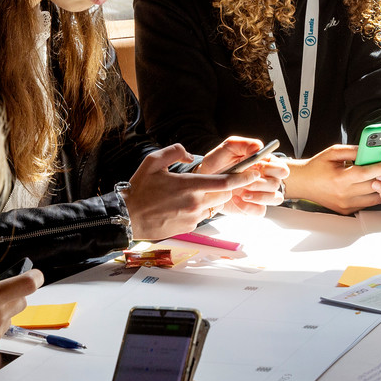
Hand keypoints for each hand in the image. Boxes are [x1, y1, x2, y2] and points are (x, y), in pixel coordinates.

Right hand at [124, 144, 259, 239]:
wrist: (127, 216)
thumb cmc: (139, 189)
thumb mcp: (153, 162)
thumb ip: (175, 152)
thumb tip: (190, 155)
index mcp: (189, 186)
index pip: (224, 182)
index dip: (242, 178)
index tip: (253, 173)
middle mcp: (195, 203)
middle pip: (224, 194)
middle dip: (226, 187)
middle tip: (215, 181)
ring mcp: (193, 217)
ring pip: (214, 206)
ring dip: (212, 198)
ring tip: (193, 193)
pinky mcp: (189, 228)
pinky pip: (203, 217)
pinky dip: (200, 210)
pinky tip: (182, 206)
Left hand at [195, 137, 287, 216]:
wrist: (204, 179)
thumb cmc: (218, 162)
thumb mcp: (229, 147)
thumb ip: (245, 144)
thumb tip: (259, 148)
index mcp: (264, 164)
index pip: (281, 168)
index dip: (274, 169)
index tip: (259, 167)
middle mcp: (265, 180)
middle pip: (277, 184)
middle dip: (262, 183)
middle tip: (247, 181)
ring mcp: (259, 194)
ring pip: (275, 198)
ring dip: (260, 196)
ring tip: (243, 192)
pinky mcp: (251, 207)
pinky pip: (260, 211)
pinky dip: (249, 207)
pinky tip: (237, 200)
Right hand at [284, 145, 380, 213]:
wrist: (303, 183)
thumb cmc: (317, 166)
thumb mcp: (333, 152)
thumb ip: (353, 150)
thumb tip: (372, 150)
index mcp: (339, 179)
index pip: (366, 174)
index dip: (380, 167)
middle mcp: (343, 194)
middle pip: (372, 186)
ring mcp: (345, 205)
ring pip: (373, 198)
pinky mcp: (347, 210)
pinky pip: (367, 204)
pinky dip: (374, 195)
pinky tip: (378, 186)